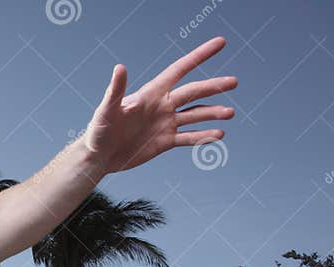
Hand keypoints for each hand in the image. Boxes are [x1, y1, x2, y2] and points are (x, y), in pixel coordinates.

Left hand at [82, 36, 237, 173]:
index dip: (199, 56)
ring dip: (212, 113)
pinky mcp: (164, 142)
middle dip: (213, 87)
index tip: (220, 43)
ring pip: (194, 115)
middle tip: (234, 81)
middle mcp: (161, 105)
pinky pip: (188, 138)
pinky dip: (203, 136)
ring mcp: (165, 124)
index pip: (180, 69)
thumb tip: (120, 67)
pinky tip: (218, 135)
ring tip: (230, 112)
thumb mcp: (107, 109)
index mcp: (151, 93)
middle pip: (193, 92)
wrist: (98, 157)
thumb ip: (116, 90)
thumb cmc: (98, 131)